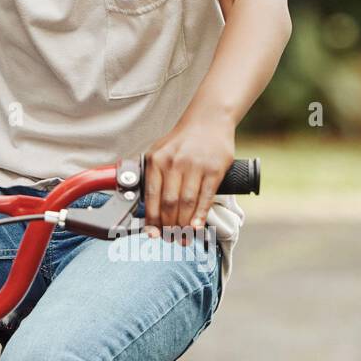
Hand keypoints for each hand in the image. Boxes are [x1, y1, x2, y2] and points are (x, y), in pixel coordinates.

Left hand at [143, 117, 234, 242]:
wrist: (209, 121)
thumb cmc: (183, 140)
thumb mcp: (160, 152)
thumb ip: (152, 175)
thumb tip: (146, 206)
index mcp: (156, 160)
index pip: (151, 196)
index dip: (152, 219)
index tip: (152, 234)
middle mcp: (173, 163)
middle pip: (169, 203)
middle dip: (169, 226)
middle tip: (171, 239)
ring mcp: (195, 166)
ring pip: (186, 203)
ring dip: (184, 225)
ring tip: (184, 237)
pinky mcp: (214, 169)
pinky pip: (206, 197)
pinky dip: (200, 214)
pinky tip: (197, 226)